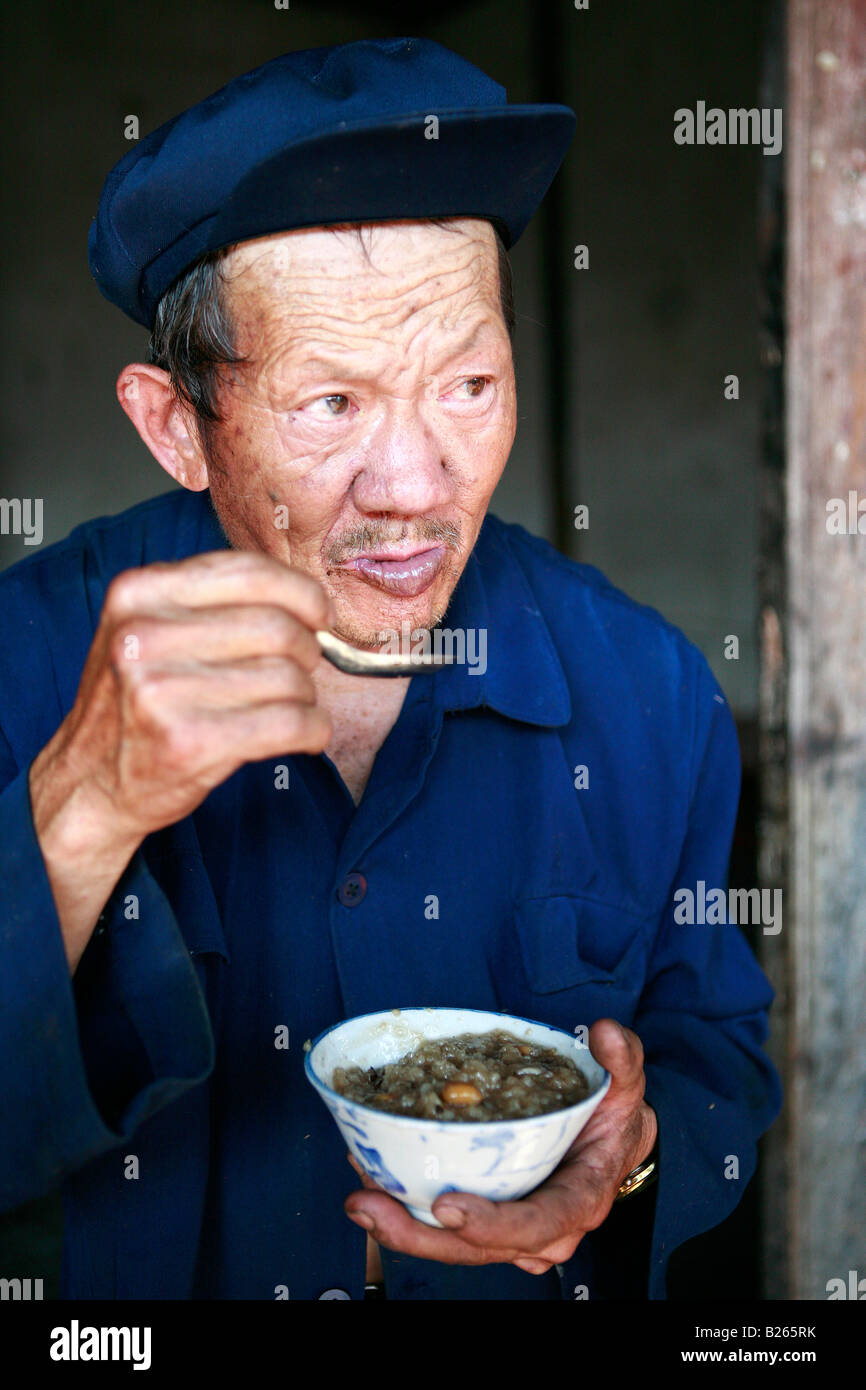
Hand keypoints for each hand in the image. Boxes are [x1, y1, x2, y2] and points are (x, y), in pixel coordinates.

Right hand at [29, 550, 334, 968]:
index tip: (319, 614)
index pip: (248, 572)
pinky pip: (290, 723)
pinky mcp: (189, 742)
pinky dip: (313, 729)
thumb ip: (211, 602)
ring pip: (288, 677)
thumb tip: (307, 599)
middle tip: (302, 669)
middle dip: (307, 650)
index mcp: (138, 593)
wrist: (89, 783)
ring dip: (306, 695)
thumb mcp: (149, 630)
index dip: (302, 592)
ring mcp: (162, 691)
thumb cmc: (134, 704)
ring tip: (288, 706)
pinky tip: (304, 733)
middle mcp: (144, 636)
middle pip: (277, 627)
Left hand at [344, 1018, 656, 1274]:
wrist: (611, 1141)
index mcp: (581, 1199)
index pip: (539, 1224)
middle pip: (481, 1248)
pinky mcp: (489, 1222)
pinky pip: (446, 1229)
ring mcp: (514, 1233)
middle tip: (370, 1205)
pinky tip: (371, 1181)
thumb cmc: (614, 1116)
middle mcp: (545, 1229)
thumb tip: (603, 1033)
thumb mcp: (627, 1083)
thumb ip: (622, 1058)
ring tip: (359, 1195)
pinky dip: (407, 1210)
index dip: (494, 1223)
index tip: (449, 1206)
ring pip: (456, 1245)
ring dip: (404, 1227)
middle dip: (421, 1235)